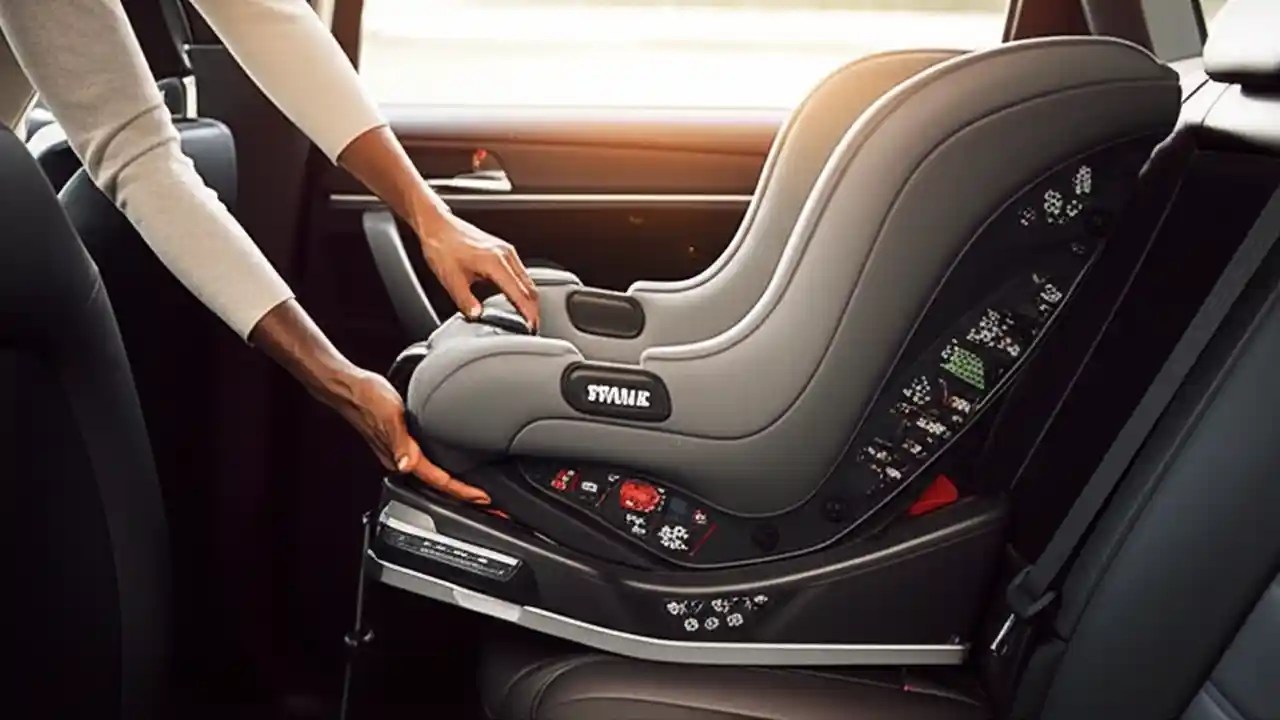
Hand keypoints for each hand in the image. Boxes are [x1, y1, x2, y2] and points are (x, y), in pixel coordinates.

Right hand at [329, 368, 490, 503]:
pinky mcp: (400, 442)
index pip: (438, 482)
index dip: (463, 492)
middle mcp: (401, 460)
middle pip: (437, 485)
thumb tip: (405, 464)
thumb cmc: (368, 398)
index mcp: (402, 458)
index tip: (483, 498)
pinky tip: (452, 461)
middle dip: (461, 494)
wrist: (350, 388)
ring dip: (453, 483)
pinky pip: (427, 462)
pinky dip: (443, 466)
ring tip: (474, 487)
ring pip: (432, 475)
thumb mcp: (390, 416)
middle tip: (485, 499)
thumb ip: (399, 441)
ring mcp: (400, 453)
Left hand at [412, 206, 539, 329]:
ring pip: (527, 279)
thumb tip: (477, 316)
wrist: (437, 225)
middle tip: (533, 327)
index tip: (530, 326)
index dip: (527, 312)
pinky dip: (523, 287)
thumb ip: (465, 300)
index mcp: (495, 262)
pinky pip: (521, 272)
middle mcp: (505, 254)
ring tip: (528, 315)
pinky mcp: (503, 249)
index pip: (519, 293)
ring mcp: (506, 250)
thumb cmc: (441, 246)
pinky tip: (518, 296)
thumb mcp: (450, 278)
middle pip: (529, 287)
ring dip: (530, 298)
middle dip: (533, 309)